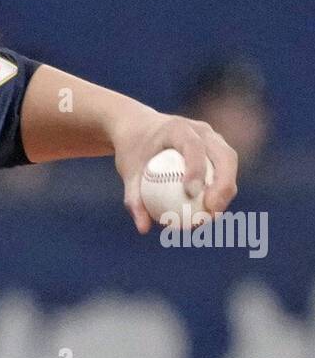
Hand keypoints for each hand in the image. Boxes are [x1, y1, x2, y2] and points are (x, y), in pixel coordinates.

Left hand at [109, 111, 238, 233]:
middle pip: (223, 155)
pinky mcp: (216, 148)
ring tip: (213, 216)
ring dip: (226, 190)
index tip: (191, 193)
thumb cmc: (133, 151)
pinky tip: (211, 212)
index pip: (193, 147)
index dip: (196, 169)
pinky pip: (225, 169)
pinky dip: (221, 190)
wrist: (141, 130)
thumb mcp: (127, 172)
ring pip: (229, 162)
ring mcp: (213, 138)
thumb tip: (143, 229)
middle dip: (223, 183)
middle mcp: (201, 130)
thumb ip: (133, 198)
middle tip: (212, 211)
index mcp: (177, 128)